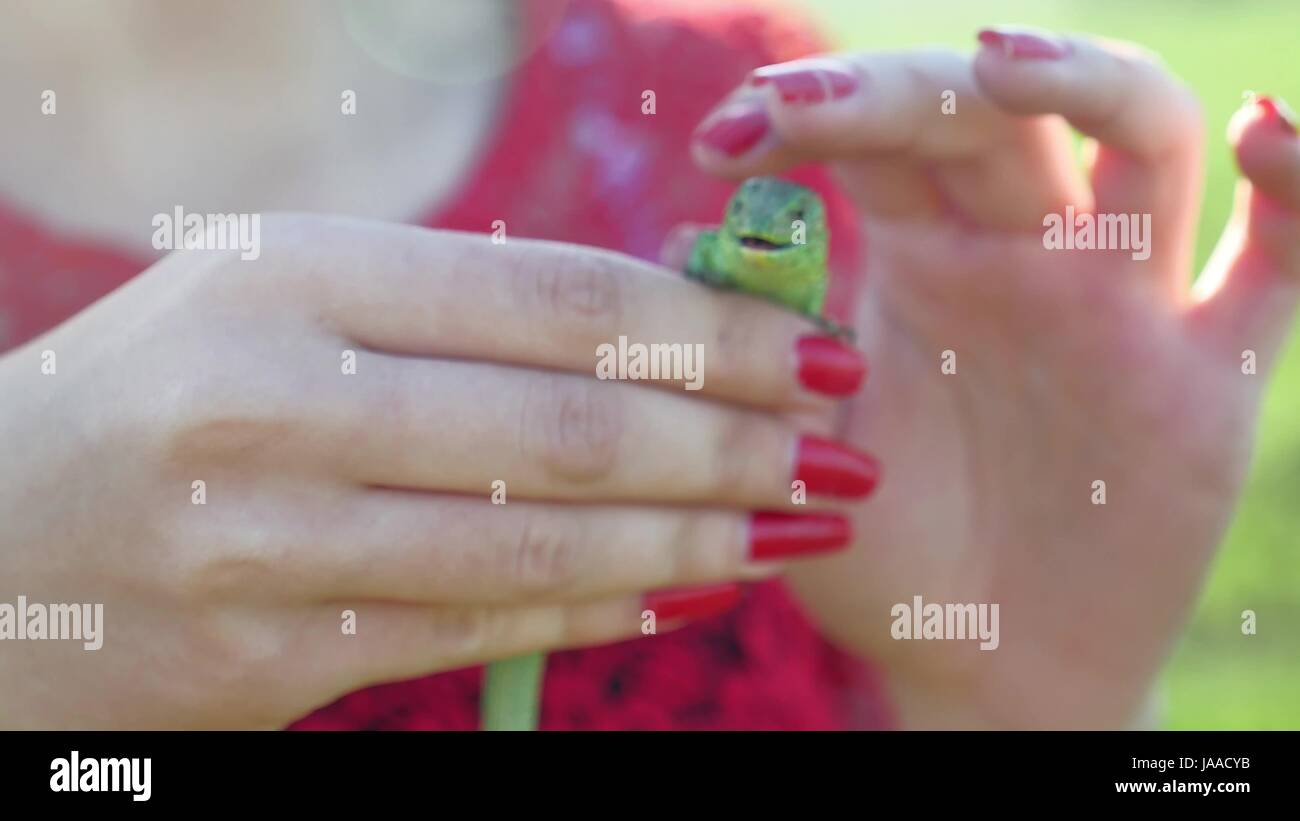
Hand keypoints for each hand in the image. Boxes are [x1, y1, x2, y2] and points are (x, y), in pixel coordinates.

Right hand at [0, 214, 876, 727]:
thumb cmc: (168, 388)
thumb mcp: (286, 296)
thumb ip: (458, 306)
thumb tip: (664, 327)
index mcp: (292, 272)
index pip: (559, 298)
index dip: (711, 328)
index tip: (813, 350)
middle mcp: (275, 397)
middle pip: (571, 426)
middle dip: (732, 442)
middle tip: (834, 451)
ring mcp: (259, 540)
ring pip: (539, 546)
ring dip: (691, 539)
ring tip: (788, 529)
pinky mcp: (257, 661)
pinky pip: (474, 632)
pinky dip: (598, 612)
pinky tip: (681, 590)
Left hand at [691, 31, 1299, 726]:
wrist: (981, 666)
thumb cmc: (882, 553)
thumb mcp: (797, 450)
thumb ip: (757, 350)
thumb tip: (690, 236)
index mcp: (924, 260)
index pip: (881, 143)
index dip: (809, 114)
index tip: (722, 136)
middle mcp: (1026, 258)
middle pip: (997, 120)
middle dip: (905, 90)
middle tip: (804, 99)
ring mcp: (1126, 305)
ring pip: (1143, 145)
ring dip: (1085, 84)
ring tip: (1001, 64)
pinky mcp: (1212, 376)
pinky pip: (1277, 263)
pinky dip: (1295, 189)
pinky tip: (1262, 131)